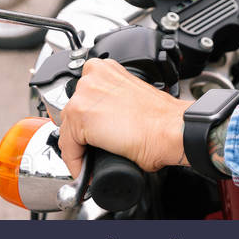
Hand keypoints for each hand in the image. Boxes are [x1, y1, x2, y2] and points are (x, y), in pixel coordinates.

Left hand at [56, 59, 192, 177]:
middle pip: (71, 112)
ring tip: (90, 159)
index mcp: (107, 69)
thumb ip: (113, 101)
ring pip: (67, 129)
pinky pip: (67, 146)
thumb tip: (104, 122)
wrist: (171, 129)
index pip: (82, 99)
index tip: (90, 136)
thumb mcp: (133, 96)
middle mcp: (93, 77)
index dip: (86, 123)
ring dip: (77, 147)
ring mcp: (85, 94)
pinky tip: (87, 168)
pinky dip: (75, 162)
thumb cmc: (162, 119)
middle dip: (80, 134)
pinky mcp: (80, 115)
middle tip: (92, 150)